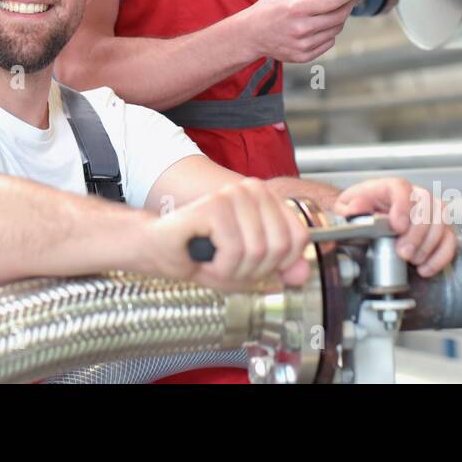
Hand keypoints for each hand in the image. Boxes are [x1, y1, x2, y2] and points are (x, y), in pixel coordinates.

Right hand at [145, 178, 310, 290]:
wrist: (158, 248)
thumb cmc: (201, 255)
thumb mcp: (249, 268)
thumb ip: (279, 267)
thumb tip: (304, 272)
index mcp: (266, 198)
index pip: (299, 236)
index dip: (280, 263)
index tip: (254, 265)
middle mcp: (252, 189)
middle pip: (279, 247)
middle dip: (254, 270)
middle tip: (227, 264)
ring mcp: (234, 194)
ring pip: (258, 251)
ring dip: (233, 270)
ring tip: (214, 260)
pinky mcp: (215, 205)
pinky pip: (234, 251)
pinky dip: (219, 267)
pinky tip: (205, 256)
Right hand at [241, 0, 355, 62]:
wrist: (251, 34)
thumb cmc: (270, 8)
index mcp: (296, 8)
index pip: (334, 0)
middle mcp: (301, 28)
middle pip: (340, 16)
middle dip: (348, 3)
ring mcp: (303, 45)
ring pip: (336, 29)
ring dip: (338, 18)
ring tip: (329, 10)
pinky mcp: (304, 56)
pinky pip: (329, 42)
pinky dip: (328, 32)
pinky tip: (318, 25)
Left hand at [333, 177, 455, 276]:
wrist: (369, 219)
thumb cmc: (361, 212)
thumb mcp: (346, 208)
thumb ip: (350, 207)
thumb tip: (358, 206)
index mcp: (390, 187)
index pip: (401, 188)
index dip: (403, 206)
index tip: (397, 226)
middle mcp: (414, 195)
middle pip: (427, 205)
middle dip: (416, 233)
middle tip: (403, 252)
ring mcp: (431, 211)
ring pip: (442, 221)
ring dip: (428, 245)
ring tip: (412, 260)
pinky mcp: (440, 228)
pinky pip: (450, 240)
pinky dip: (441, 256)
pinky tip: (425, 267)